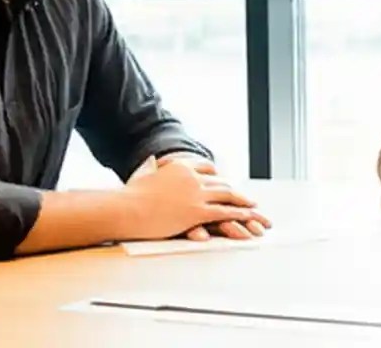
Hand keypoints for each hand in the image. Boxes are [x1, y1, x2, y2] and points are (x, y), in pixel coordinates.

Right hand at [122, 159, 270, 240]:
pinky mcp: (197, 210)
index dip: (218, 177)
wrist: (124, 208)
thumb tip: (151, 164)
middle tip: (248, 198)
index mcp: (180, 166)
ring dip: (245, 203)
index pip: (206, 168)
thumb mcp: (144, 175)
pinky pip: (225, 212)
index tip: (225, 182)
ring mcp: (196, 193)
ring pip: (228, 196)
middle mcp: (192, 177)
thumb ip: (152, 169)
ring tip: (256, 209)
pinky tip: (249, 217)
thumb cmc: (127, 197)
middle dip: (236, 192)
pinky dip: (240, 214)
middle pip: (221, 183)